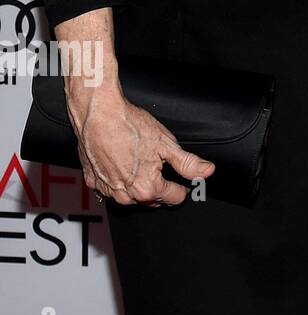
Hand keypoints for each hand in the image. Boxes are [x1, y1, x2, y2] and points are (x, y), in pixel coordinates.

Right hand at [68, 84, 214, 207]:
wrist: (98, 115)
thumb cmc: (130, 127)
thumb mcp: (167, 144)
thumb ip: (188, 163)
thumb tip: (206, 172)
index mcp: (147, 188)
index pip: (174, 197)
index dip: (183, 188)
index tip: (184, 181)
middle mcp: (126, 195)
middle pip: (153, 200)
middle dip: (162, 188)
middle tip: (164, 169)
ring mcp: (107, 189)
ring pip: (132, 197)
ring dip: (141, 186)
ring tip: (145, 166)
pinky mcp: (93, 181)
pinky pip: (112, 188)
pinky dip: (120, 180)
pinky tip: (124, 165)